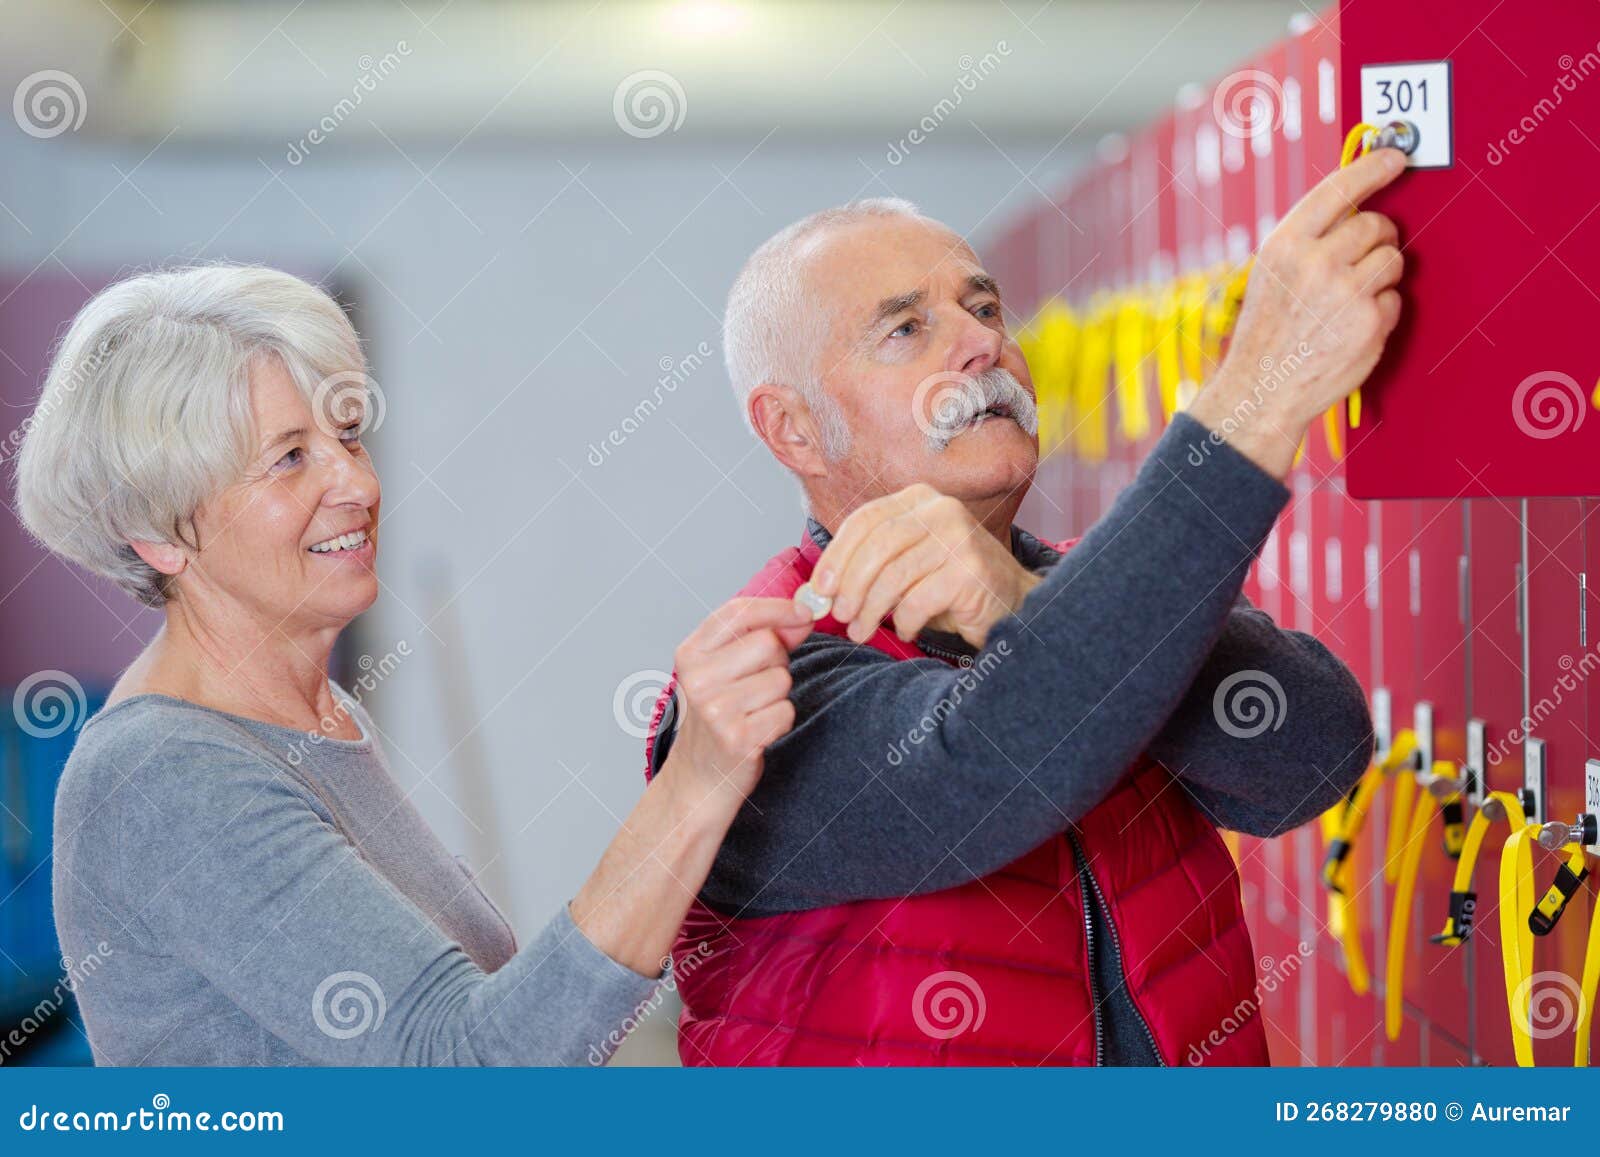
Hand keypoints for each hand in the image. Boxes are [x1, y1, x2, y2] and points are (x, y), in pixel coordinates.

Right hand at [661, 597, 812, 823]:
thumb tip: (803, 615)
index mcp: (689, 654)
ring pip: (781, 679)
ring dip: (779, 695)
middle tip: (758, 684)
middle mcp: (697, 679)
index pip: (737, 612)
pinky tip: (758, 731)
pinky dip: (780, 721)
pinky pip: (785, 712)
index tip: (804, 611)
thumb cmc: (716, 718)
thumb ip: (759, 637)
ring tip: (754, 710)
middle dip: (778, 661)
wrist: (698, 778)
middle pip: (768, 644)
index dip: (778, 607)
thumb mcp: (722, 670)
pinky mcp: (737, 739)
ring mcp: (715, 710)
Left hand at [810, 484, 1040, 647]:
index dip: (836, 556)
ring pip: (893, 575)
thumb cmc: (949, 585)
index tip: (819, 589)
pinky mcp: (971, 570)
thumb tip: (816, 591)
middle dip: (848, 585)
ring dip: (870, 610)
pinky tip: (906, 631)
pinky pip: (918, 600)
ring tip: (860, 632)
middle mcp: (941, 510)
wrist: (1012, 603)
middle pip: (876, 545)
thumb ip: (868, 565)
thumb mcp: (906, 564)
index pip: (864, 520)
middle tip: (838, 616)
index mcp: (919, 499)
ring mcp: (959, 538)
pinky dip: (903, 622)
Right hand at [1190, 148, 1407, 477]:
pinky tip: (1351, 326)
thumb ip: (1307, 238)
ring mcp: (1345, 293)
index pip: (1339, 189)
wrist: (1262, 389)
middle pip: (1376, 224)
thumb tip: (1355, 203)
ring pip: (1392, 259)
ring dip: (1381, 274)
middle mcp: (1315, 264)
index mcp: (1285, 245)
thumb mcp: (1271, 272)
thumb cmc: (1268, 331)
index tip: (1395, 156)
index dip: (1372, 167)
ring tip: (1350, 298)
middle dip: (1377, 238)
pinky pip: (1395, 299)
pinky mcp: (1369, 323)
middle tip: (1361, 258)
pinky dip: (1380, 311)